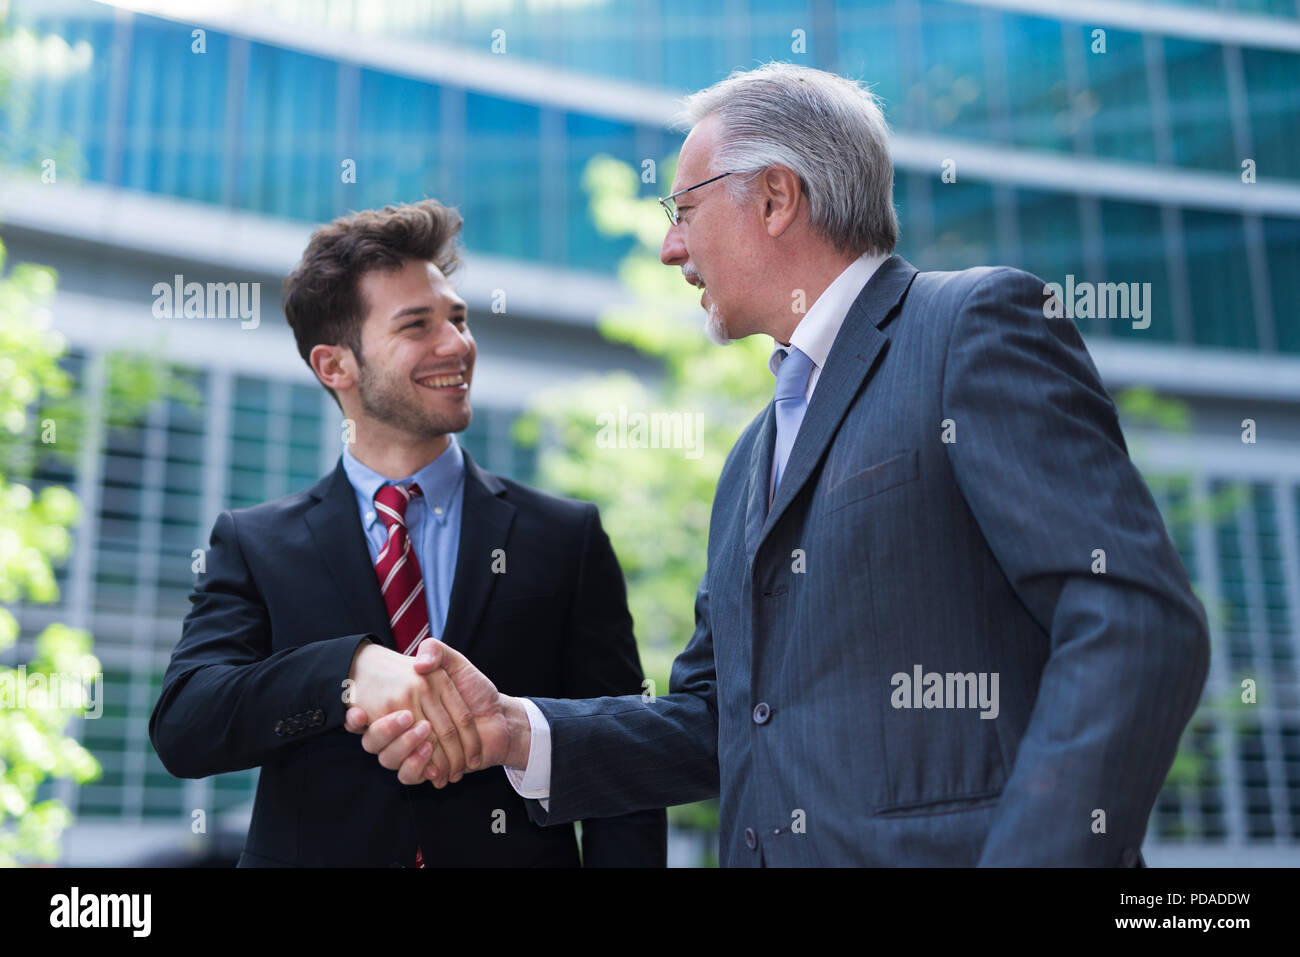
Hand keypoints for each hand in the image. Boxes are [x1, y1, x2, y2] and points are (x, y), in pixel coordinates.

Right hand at [344, 638, 530, 785]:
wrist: (502, 718)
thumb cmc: (477, 690)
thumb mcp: (456, 663)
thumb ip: (436, 652)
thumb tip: (419, 664)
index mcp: (405, 703)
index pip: (378, 712)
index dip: (363, 717)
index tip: (357, 714)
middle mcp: (404, 728)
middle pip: (379, 739)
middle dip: (389, 734)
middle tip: (411, 721)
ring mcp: (413, 749)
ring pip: (391, 760)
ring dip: (406, 752)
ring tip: (427, 741)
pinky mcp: (426, 768)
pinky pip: (409, 776)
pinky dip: (419, 771)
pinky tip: (433, 768)